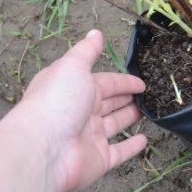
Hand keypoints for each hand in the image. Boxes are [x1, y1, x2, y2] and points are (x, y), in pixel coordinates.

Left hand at [13, 29, 147, 191]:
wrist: (43, 149)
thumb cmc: (57, 101)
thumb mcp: (73, 66)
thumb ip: (87, 51)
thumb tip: (96, 32)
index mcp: (74, 89)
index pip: (104, 82)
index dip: (123, 81)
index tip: (142, 81)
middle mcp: (80, 112)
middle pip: (108, 102)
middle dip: (125, 97)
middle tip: (147, 94)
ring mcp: (89, 137)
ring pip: (114, 124)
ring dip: (129, 117)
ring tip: (148, 110)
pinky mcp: (98, 159)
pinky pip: (119, 152)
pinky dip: (131, 147)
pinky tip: (144, 140)